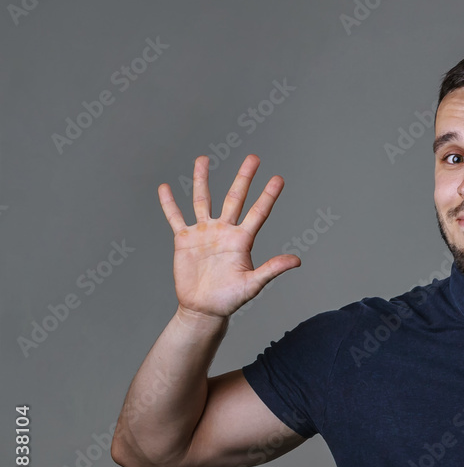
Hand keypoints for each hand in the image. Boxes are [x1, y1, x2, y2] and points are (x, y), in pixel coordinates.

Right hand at [157, 154, 300, 319]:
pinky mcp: (184, 240)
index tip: (278, 177)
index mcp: (242, 239)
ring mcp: (204, 232)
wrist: (203, 309)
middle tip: (253, 157)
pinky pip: (175, 217)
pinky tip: (165, 187)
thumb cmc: (230, 299)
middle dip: (244, 178)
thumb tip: (297, 261)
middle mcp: (224, 231)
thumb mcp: (253, 284)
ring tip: (203, 159)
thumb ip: (272, 269)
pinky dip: (169, 203)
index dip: (268, 195)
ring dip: (202, 180)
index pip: (258, 212)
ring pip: (202, 200)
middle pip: (234, 198)